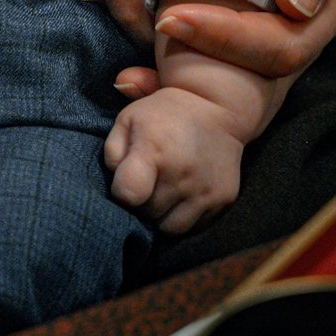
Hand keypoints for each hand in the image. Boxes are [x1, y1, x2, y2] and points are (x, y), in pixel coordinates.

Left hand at [80, 0, 335, 89]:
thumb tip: (296, 4)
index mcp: (317, 12)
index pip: (275, 50)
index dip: (225, 42)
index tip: (172, 19)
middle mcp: (276, 21)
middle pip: (220, 61)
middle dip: (158, 38)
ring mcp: (238, 7)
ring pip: (185, 37)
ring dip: (134, 13)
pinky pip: (169, 4)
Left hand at [104, 87, 244, 233]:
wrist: (215, 107)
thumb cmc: (163, 114)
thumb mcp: (128, 119)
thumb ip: (112, 153)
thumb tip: (116, 184)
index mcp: (154, 150)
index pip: (128, 194)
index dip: (121, 193)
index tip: (125, 183)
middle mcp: (181, 174)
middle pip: (147, 213)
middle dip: (141, 203)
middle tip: (147, 183)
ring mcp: (205, 190)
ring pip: (169, 228)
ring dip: (162, 214)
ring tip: (164, 191)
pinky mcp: (223, 200)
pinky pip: (194, 227)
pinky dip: (184, 217)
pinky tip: (183, 195)